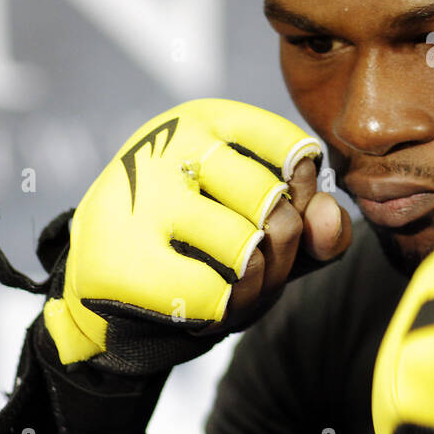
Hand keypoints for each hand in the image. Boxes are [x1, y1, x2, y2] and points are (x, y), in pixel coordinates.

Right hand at [43, 98, 351, 374]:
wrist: (105, 294)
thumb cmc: (201, 247)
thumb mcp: (266, 225)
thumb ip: (315, 220)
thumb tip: (327, 218)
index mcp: (207, 119)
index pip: (296, 152)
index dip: (304, 199)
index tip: (275, 220)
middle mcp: (169, 144)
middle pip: (276, 208)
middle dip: (281, 258)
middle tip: (251, 275)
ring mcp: (140, 197)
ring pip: (248, 252)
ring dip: (254, 292)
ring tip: (227, 293)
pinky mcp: (120, 258)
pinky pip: (214, 295)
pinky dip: (220, 315)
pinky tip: (197, 310)